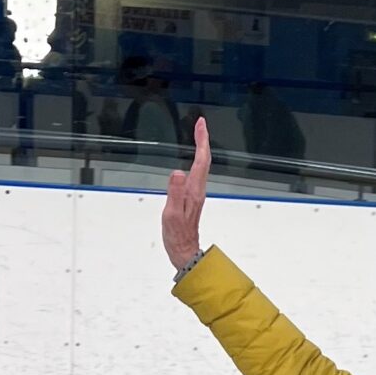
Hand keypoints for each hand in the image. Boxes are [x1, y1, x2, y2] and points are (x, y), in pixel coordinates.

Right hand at [162, 116, 210, 270]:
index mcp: (193, 191)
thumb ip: (174, 193)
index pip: (200, 161)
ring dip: (200, 148)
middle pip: (204, 160)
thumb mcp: (171, 214)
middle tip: (199, 123)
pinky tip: (192, 158)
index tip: (200, 125)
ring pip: (202, 165)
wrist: (184, 250)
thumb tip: (177, 172)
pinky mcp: (193, 197)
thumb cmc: (176, 235)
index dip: (201, 141)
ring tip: (197, 134)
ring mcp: (197, 193)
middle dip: (202, 140)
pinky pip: (197, 172)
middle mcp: (198, 190)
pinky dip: (197, 159)